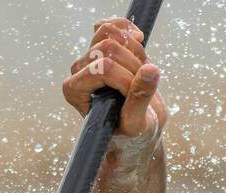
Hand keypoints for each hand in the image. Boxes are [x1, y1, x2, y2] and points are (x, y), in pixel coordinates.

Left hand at [63, 16, 167, 151]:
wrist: (136, 129)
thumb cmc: (130, 134)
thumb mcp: (137, 124)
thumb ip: (140, 100)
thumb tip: (150, 71)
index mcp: (74, 91)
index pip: (103, 68)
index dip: (126, 78)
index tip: (134, 98)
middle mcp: (77, 73)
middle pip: (107, 47)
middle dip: (133, 64)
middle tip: (142, 85)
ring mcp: (89, 60)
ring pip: (110, 34)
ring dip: (134, 50)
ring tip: (141, 71)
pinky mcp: (102, 50)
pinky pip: (109, 26)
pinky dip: (126, 27)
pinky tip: (138, 37)